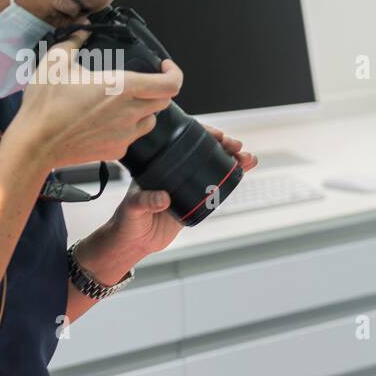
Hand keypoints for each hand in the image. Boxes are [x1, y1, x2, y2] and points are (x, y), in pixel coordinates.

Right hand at [12, 30, 183, 169]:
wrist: (36, 144)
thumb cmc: (45, 106)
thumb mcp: (56, 62)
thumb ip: (74, 41)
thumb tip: (83, 28)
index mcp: (122, 88)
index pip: (170, 84)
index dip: (174, 73)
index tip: (165, 67)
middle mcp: (130, 113)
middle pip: (164, 101)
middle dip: (158, 89)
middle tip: (143, 81)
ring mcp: (125, 134)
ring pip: (151, 120)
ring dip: (145, 109)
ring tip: (124, 102)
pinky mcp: (117, 150)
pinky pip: (133, 136)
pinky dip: (127, 127)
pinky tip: (108, 120)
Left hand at [100, 125, 258, 259]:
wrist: (135, 241)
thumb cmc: (127, 221)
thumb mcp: (133, 209)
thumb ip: (146, 202)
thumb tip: (163, 198)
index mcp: (158, 165)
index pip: (182, 141)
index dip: (201, 134)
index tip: (215, 135)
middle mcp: (174, 170)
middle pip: (203, 150)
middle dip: (223, 145)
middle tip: (235, 147)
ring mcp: (187, 183)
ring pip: (214, 164)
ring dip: (233, 159)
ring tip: (248, 159)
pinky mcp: (195, 198)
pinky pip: (217, 184)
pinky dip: (232, 176)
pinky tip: (245, 170)